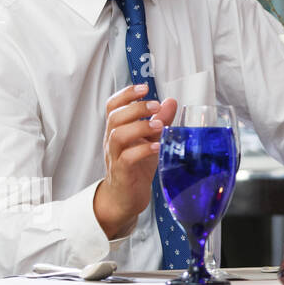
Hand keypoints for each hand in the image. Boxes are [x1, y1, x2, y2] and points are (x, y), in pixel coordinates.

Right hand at [92, 83, 177, 239]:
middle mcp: (112, 141)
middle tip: (156, 106)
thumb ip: (159, 120)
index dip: (126, 94)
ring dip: (139, 127)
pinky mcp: (122, 172)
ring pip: (117, 135)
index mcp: (117, 129)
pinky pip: (127, 158)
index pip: (113, 105)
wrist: (125, 197)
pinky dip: (143, 150)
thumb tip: (171, 101)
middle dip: (136, 107)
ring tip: (158, 126)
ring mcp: (115, 156)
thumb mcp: (150, 139)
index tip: (145, 87)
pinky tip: (157, 147)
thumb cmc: (136, 166)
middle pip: (114, 116)